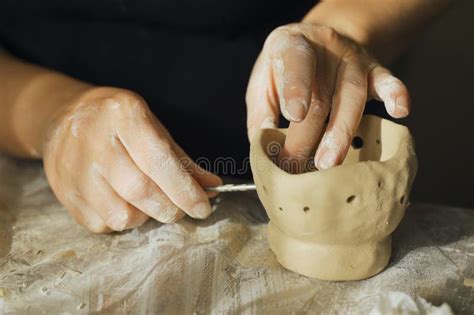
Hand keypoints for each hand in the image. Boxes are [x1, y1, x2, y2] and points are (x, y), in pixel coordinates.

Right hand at [42, 87, 221, 232]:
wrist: (62, 120)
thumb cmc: (118, 124)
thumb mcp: (152, 127)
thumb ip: (181, 160)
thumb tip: (212, 188)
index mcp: (124, 115)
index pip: (159, 160)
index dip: (185, 189)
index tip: (203, 208)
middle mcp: (95, 141)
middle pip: (141, 191)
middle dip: (171, 208)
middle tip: (180, 208)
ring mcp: (75, 170)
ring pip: (123, 215)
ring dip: (146, 216)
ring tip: (146, 199)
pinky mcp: (66, 195)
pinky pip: (104, 224)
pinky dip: (123, 220)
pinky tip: (122, 200)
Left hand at [246, 23, 409, 171]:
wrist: (317, 42)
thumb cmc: (283, 71)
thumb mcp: (262, 84)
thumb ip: (261, 114)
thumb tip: (266, 148)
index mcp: (290, 44)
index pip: (297, 63)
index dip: (297, 88)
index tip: (294, 115)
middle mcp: (324, 47)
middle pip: (322, 95)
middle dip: (309, 134)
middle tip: (299, 165)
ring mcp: (351, 59)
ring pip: (352, 96)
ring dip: (341, 132)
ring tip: (330, 162)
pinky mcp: (374, 69)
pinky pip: (387, 81)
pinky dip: (396, 94)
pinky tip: (400, 111)